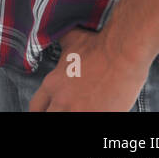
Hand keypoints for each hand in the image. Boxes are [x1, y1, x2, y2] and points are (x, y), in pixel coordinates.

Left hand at [27, 27, 149, 111]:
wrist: (122, 54)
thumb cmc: (99, 46)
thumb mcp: (71, 40)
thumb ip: (61, 44)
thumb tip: (56, 33)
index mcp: (52, 84)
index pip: (36, 107)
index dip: (42, 111)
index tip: (49, 109)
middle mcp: (62, 100)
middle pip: (48, 117)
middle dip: (55, 115)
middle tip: (69, 110)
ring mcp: (79, 111)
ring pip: (65, 121)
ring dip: (73, 115)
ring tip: (85, 109)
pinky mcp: (98, 116)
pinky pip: (92, 124)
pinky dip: (94, 117)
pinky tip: (100, 111)